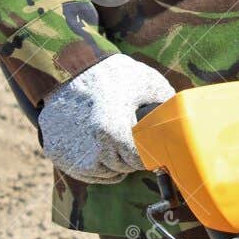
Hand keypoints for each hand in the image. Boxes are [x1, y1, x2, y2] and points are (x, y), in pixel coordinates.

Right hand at [38, 54, 174, 183]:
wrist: (66, 65)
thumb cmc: (110, 74)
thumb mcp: (148, 83)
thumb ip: (167, 107)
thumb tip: (182, 124)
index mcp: (114, 133)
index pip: (140, 162)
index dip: (149, 153)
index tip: (151, 143)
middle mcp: (90, 150)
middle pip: (123, 168)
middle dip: (131, 155)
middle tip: (132, 134)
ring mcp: (70, 155)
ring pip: (104, 173)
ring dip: (113, 162)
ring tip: (114, 135)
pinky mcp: (56, 153)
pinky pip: (84, 170)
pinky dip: (93, 161)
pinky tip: (97, 141)